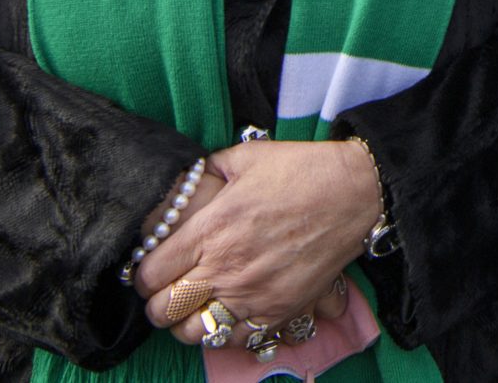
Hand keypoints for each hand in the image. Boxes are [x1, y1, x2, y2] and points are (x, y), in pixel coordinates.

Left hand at [134, 139, 382, 347]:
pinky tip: (228, 315)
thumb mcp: (245, 157)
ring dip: (187, 322)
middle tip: (168, 291)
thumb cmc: (300, 170)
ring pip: (195, 332)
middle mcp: (225, 268)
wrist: (354, 192)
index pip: (151, 274)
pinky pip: (236, 340)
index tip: (152, 269)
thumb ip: (208, 172)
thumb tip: (188, 182)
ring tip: (195, 307)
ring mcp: (252, 294)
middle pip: (164, 310)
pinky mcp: (279, 310)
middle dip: (159, 303)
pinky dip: (225, 333)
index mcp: (209, 229)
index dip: (144, 275)